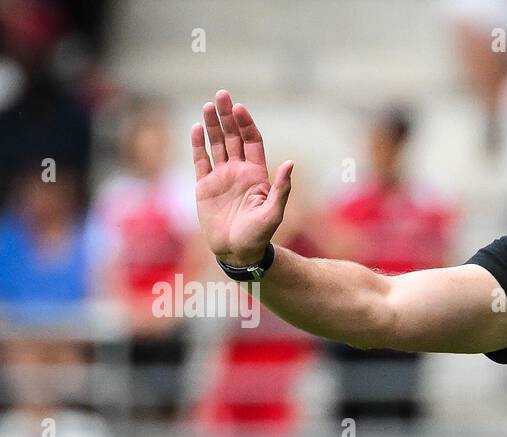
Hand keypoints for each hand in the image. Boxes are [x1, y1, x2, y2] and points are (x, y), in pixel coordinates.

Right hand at [192, 90, 292, 265]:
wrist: (237, 252)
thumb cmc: (258, 235)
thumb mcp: (274, 212)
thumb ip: (281, 188)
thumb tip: (290, 163)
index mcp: (256, 174)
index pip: (252, 142)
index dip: (246, 124)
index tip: (239, 108)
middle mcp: (238, 172)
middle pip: (233, 137)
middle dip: (227, 116)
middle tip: (222, 95)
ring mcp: (221, 177)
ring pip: (216, 145)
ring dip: (212, 125)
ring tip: (207, 105)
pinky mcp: (204, 186)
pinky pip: (200, 161)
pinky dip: (198, 145)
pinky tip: (196, 128)